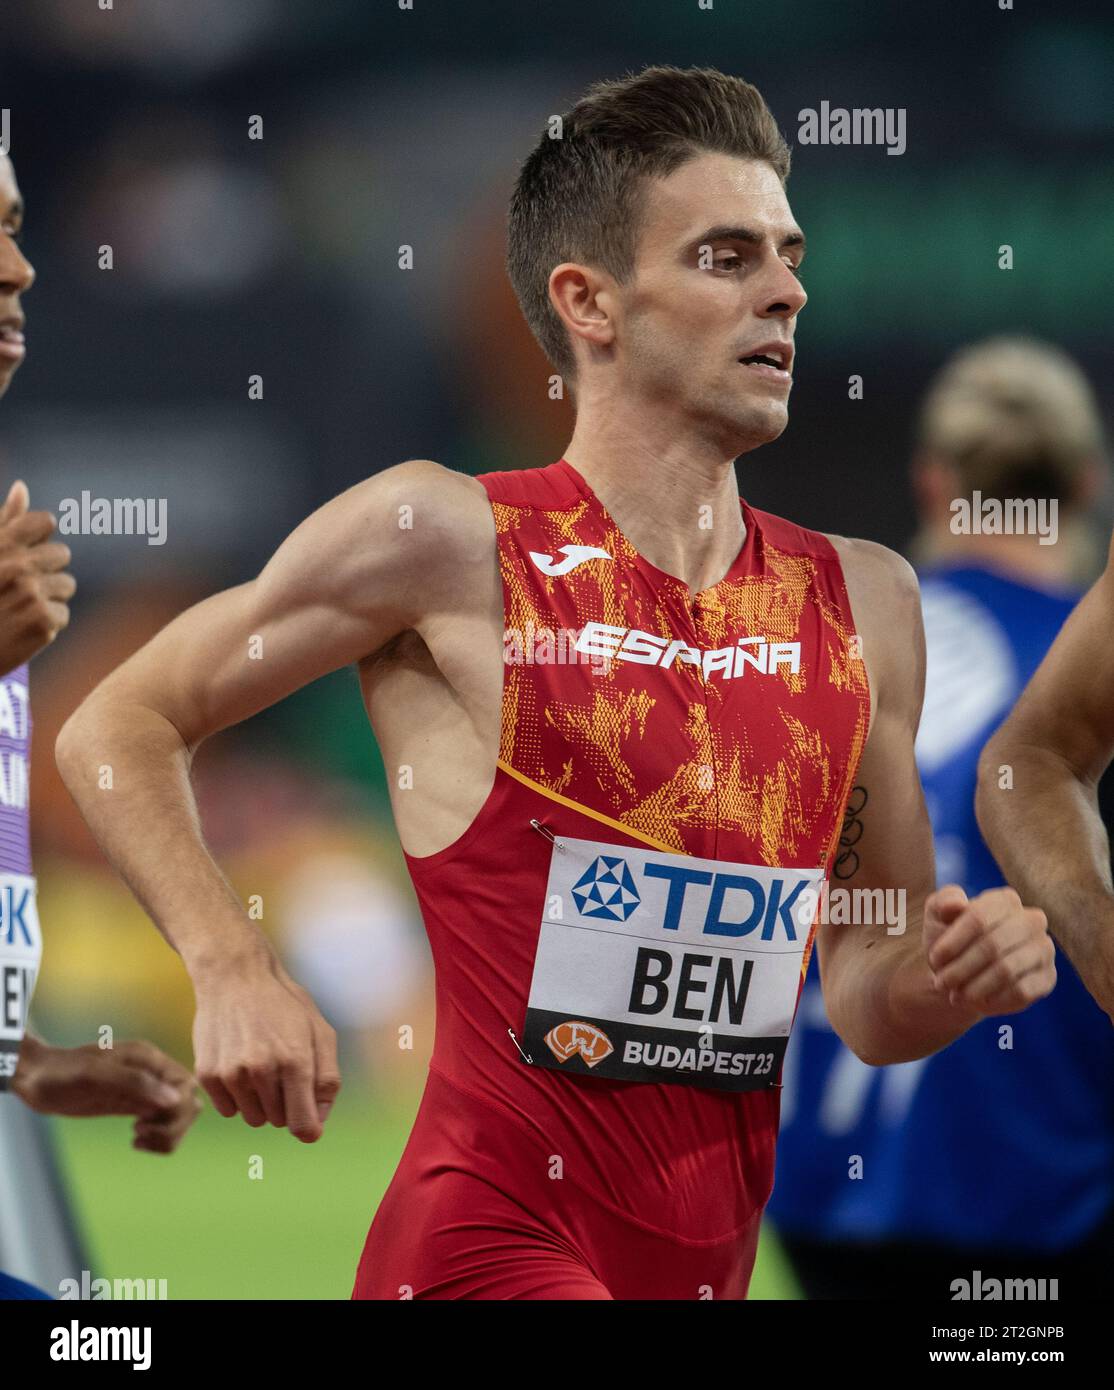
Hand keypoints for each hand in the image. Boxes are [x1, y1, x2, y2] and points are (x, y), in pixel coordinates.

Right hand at [0, 479, 75, 671]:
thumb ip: (4, 522)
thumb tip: (22, 487)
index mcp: (1, 544)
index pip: (45, 522)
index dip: (37, 539)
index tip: (23, 553)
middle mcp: (18, 566)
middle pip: (62, 554)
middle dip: (45, 569)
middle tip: (18, 586)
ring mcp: (32, 594)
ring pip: (66, 584)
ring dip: (48, 597)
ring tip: (19, 608)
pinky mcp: (43, 622)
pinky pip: (62, 614)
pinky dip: (46, 623)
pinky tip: (22, 627)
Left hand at [13, 1037, 200, 1152]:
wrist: (38, 1079)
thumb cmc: (64, 1072)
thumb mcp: (97, 1075)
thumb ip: (136, 1083)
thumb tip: (174, 1099)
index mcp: (150, 1060)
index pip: (187, 1086)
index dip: (177, 1109)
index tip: (145, 1120)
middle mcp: (153, 1074)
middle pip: (188, 1103)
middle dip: (174, 1126)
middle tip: (140, 1133)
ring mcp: (144, 1091)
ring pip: (178, 1116)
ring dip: (167, 1135)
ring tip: (137, 1139)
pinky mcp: (134, 1106)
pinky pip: (162, 1124)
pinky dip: (156, 1138)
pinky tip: (135, 1140)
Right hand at [192, 955, 340, 1142]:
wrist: (235, 977)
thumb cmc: (284, 1006)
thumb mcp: (319, 1032)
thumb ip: (327, 1079)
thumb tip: (317, 1125)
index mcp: (295, 1061)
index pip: (302, 1123)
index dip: (308, 1128)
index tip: (308, 1123)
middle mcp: (262, 1070)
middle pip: (279, 1122)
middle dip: (286, 1103)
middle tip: (282, 1069)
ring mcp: (232, 1074)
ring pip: (254, 1118)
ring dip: (261, 1101)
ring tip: (261, 1065)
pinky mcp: (207, 1075)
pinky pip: (229, 1110)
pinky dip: (237, 1097)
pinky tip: (240, 1065)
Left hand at [924, 884, 1055, 1016]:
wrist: (963, 973)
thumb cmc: (950, 939)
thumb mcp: (937, 916)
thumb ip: (943, 902)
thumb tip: (957, 904)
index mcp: (1005, 900)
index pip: (978, 919)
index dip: (953, 942)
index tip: (935, 959)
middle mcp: (1031, 920)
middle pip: (992, 946)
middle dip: (961, 968)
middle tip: (941, 983)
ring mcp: (1043, 949)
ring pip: (1006, 970)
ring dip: (974, 987)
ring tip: (955, 995)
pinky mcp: (1047, 978)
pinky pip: (1020, 992)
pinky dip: (992, 1000)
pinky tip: (977, 1002)